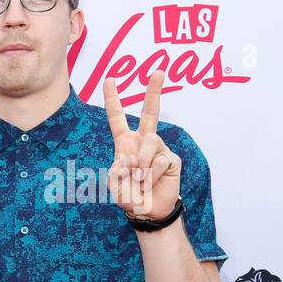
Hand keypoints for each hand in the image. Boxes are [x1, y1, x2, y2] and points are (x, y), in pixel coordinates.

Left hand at [105, 71, 180, 219]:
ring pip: (150, 142)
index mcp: (124, 144)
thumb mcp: (113, 185)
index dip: (113, 100)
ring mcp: (159, 149)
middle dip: (154, 92)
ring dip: (140, 164)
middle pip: (151, 113)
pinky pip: (160, 160)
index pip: (117, 118)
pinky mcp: (171, 159)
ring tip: (138, 180)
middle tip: (159, 71)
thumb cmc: (129, 196)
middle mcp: (143, 142)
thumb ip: (117, 171)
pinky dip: (150, 174)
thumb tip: (132, 158)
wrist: (147, 211)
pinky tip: (149, 183)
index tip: (111, 79)